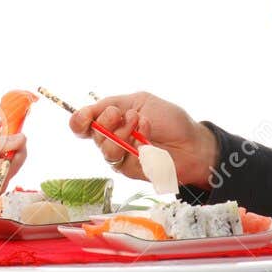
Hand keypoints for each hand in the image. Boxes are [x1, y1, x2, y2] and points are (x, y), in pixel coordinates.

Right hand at [68, 92, 218, 187]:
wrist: (192, 141)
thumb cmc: (169, 120)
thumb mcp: (139, 101)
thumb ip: (112, 104)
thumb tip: (86, 110)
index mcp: (110, 122)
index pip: (81, 125)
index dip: (79, 121)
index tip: (87, 116)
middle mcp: (111, 140)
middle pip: (93, 136)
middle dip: (108, 121)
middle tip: (126, 114)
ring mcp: (120, 157)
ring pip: (106, 150)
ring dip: (123, 133)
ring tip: (141, 122)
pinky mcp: (131, 170)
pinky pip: (124, 160)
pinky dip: (137, 143)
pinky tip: (148, 135)